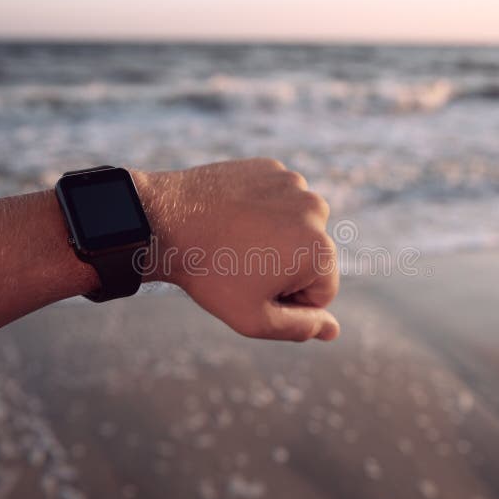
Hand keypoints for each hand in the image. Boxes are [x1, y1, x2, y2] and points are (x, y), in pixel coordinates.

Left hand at [134, 159, 339, 341]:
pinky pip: (278, 200)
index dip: (288, 300)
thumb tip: (334, 330)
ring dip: (275, 237)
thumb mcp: (254, 318)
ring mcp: (294, 183)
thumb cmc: (210, 275)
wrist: (164, 220)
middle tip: (242, 264)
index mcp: (320, 250)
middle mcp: (316, 210)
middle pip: (312, 256)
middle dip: (285, 266)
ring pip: (296, 226)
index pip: (322, 292)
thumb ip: (300, 328)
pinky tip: (232, 216)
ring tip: (236, 241)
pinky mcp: (271, 167)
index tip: (253, 288)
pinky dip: (261, 210)